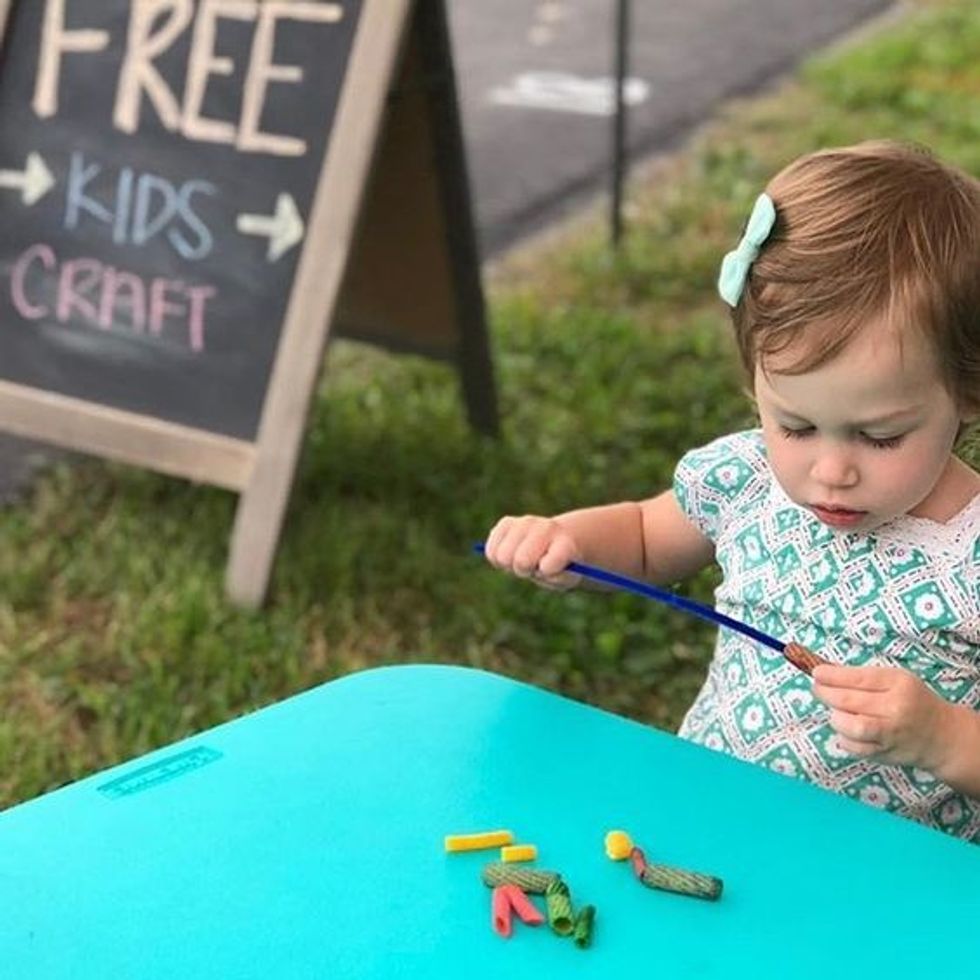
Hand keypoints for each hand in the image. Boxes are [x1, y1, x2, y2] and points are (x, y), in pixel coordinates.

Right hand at [484, 515, 581, 589]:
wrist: (560, 538)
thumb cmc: (563, 564)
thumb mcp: (567, 578)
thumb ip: (555, 578)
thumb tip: (536, 569)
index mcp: (564, 542)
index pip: (548, 565)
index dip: (546, 573)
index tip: (550, 568)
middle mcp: (544, 528)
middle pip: (521, 561)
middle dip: (524, 571)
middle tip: (532, 567)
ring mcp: (524, 523)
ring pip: (502, 556)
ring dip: (509, 565)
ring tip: (522, 560)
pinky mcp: (506, 523)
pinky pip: (491, 550)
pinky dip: (497, 559)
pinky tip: (511, 554)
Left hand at [812, 663, 955, 770]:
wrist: (942, 735)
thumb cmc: (911, 700)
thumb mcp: (895, 680)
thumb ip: (863, 677)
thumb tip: (825, 672)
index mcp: (898, 684)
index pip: (857, 679)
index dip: (831, 676)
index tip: (816, 672)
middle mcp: (895, 708)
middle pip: (847, 701)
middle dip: (825, 693)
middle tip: (817, 689)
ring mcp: (890, 733)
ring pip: (849, 726)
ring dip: (834, 717)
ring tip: (836, 712)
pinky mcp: (885, 753)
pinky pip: (853, 746)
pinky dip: (843, 738)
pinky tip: (846, 730)